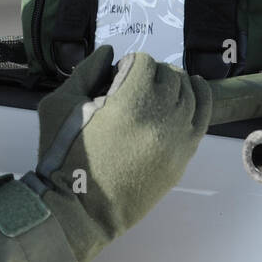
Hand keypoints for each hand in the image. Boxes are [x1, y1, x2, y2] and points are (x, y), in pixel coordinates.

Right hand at [28, 45, 211, 261]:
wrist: (79, 209)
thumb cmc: (63, 156)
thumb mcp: (59, 105)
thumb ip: (86, 71)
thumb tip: (109, 52)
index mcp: (129, 102)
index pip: (144, 62)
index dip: (128, 65)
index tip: (115, 79)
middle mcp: (161, 116)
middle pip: (168, 75)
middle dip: (150, 75)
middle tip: (132, 88)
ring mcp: (177, 138)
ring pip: (188, 92)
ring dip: (171, 86)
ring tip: (153, 95)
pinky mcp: (183, 156)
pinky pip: (203, 116)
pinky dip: (201, 97)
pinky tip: (194, 88)